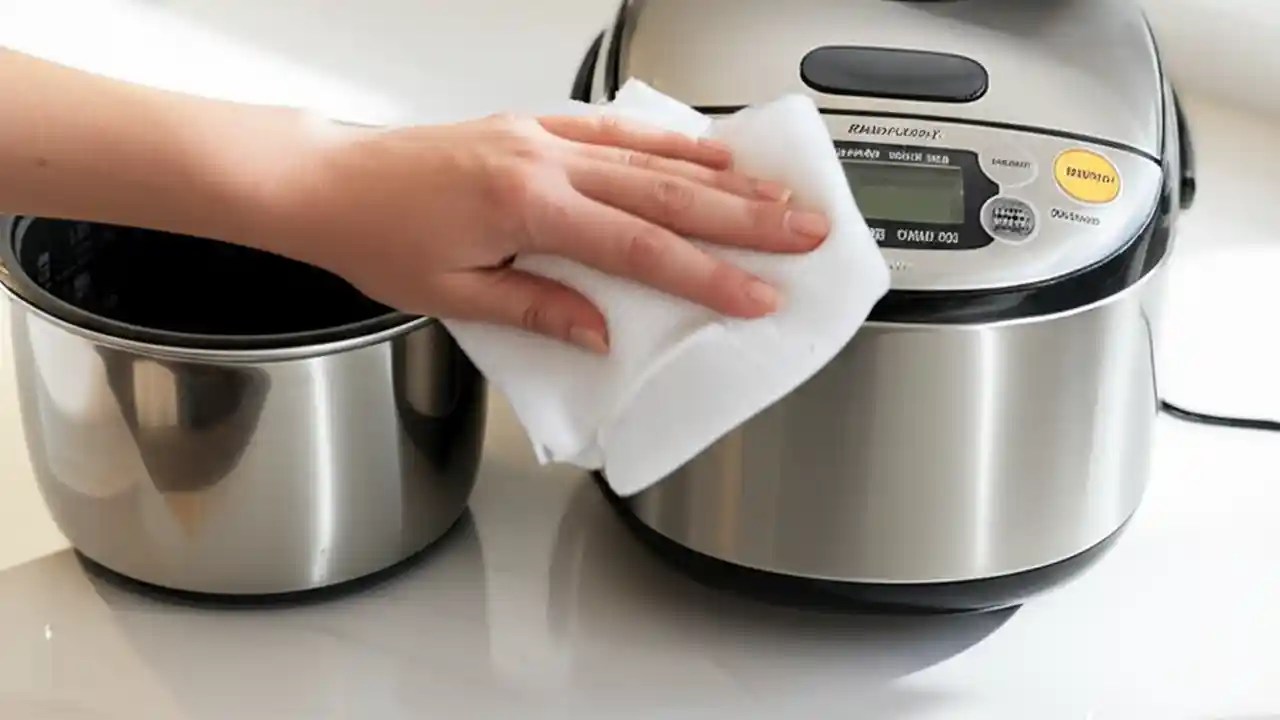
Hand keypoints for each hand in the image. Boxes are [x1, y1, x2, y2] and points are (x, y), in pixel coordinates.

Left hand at [256, 112, 829, 353]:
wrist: (327, 181)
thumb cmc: (377, 237)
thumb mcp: (455, 294)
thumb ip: (538, 310)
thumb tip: (602, 334)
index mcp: (526, 208)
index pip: (640, 248)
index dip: (707, 273)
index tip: (757, 292)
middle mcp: (542, 161)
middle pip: (664, 194)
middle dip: (743, 218)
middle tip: (805, 231)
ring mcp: (540, 136)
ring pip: (649, 156)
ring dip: (719, 177)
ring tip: (777, 192)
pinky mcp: (531, 126)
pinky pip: (612, 128)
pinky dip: (664, 140)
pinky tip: (702, 151)